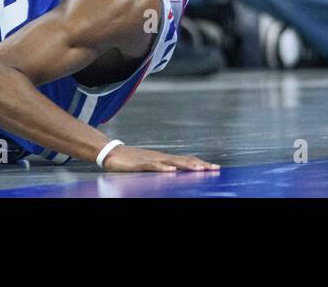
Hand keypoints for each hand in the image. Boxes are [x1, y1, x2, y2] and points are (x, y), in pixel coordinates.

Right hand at [101, 144, 218, 172]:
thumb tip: (176, 175)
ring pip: (173, 162)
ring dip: (187, 166)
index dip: (201, 163)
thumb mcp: (150, 166)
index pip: (187, 160)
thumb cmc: (131, 161)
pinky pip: (155, 166)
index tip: (214, 168)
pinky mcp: (141, 164)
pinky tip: (172, 171)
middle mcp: (161, 158)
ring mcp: (152, 160)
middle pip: (185, 160)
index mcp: (165, 159)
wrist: (112, 153)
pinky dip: (164, 168)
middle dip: (201, 165)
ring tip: (200, 170)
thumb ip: (162, 170)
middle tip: (215, 169)